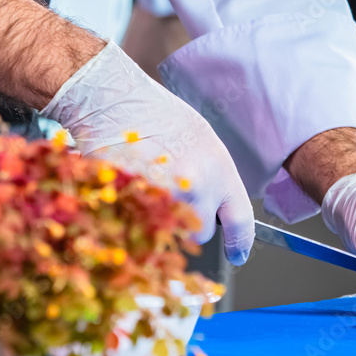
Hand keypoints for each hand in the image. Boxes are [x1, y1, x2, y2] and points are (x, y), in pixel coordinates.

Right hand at [41, 42, 254, 263]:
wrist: (114, 101)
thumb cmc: (155, 113)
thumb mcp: (202, 140)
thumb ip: (213, 177)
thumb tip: (215, 203)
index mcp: (220, 170)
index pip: (241, 222)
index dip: (240, 244)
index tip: (238, 255)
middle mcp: (198, 189)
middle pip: (201, 232)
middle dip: (190, 220)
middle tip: (172, 190)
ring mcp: (165, 199)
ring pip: (170, 231)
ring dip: (162, 218)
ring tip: (149, 184)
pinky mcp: (136, 206)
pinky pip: (143, 226)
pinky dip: (137, 214)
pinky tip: (132, 187)